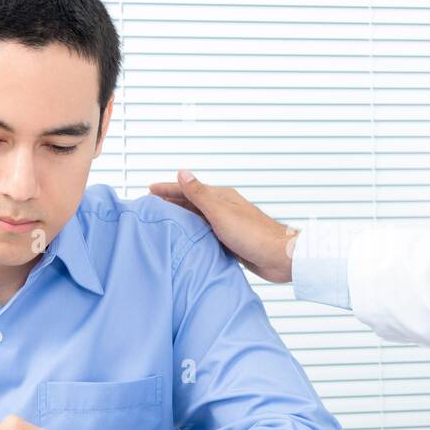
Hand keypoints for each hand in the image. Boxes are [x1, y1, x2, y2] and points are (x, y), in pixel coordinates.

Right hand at [148, 169, 296, 282]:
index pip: (188, 189)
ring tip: (164, 221)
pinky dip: (193, 232)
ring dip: (182, 217)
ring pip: (198, 218)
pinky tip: (187, 239)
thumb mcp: (220, 212)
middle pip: (192, 203)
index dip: (168, 189)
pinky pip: (206, 233)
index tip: (150, 189)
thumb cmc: (253, 235)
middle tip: (152, 205)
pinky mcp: (231, 241)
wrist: (279, 257)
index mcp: (221, 198)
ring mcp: (227, 225)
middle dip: (172, 202)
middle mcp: (224, 208)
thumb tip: (182, 172)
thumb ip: (200, 194)